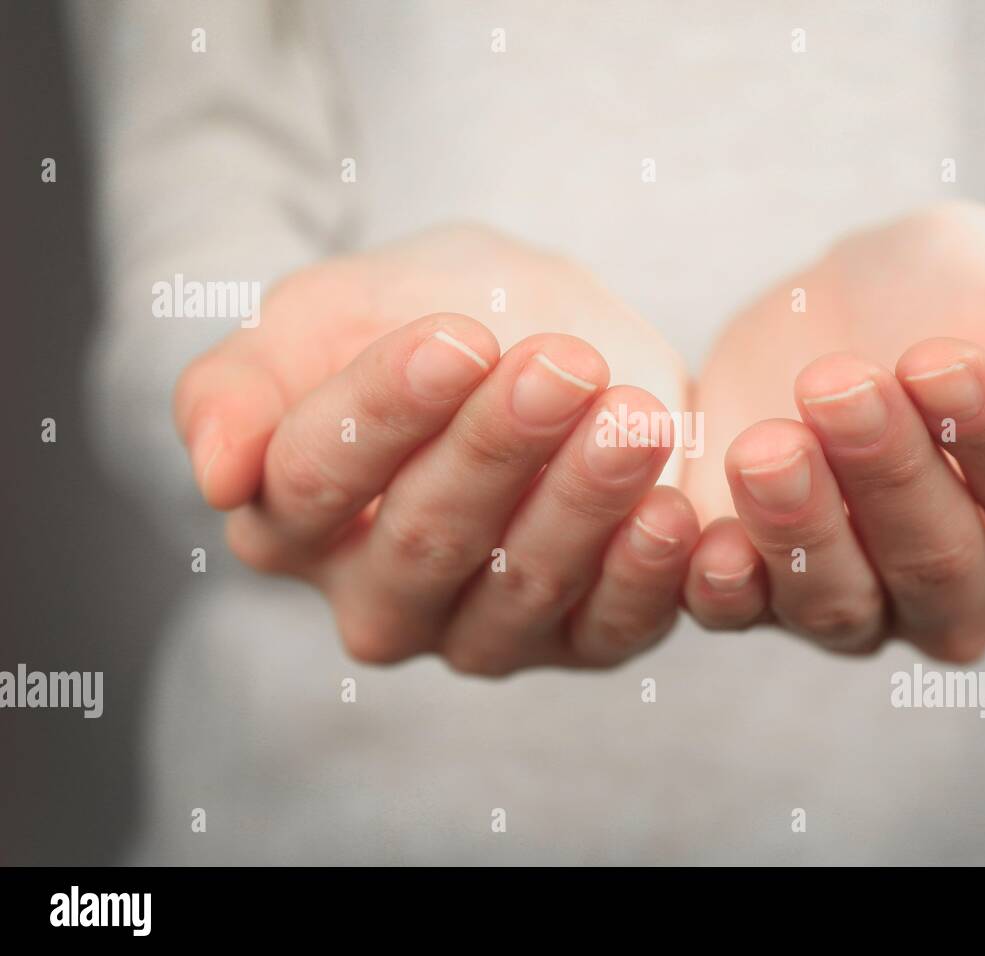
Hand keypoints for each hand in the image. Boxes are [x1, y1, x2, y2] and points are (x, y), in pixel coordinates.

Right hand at [174, 226, 697, 673]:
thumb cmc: (414, 317)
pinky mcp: (577, 640)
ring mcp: (477, 631)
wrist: (537, 336)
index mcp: (290, 521)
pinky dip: (641, 576)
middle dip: (495, 449)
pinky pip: (607, 627)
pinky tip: (672, 513)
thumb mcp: (318, 317)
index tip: (457, 339)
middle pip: (424, 537)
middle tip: (563, 369)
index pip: (315, 479)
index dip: (385, 411)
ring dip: (580, 501)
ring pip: (520, 585)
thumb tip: (214, 472)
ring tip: (632, 419)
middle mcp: (377, 598)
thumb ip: (242, 386)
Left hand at [682, 202, 984, 660]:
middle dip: (888, 472)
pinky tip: (704, 542)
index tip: (939, 356)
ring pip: (842, 601)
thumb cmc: (973, 300)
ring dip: (801, 530)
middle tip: (838, 384)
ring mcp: (861, 598)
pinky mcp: (763, 587)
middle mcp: (965, 587)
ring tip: (768, 448)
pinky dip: (721, 589)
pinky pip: (741, 615)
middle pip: (938, 560)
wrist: (850, 299)